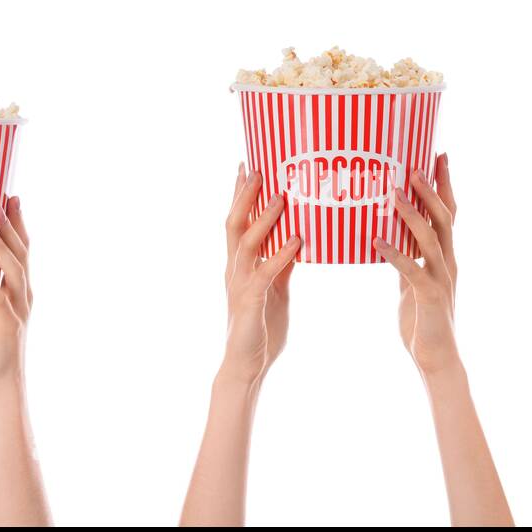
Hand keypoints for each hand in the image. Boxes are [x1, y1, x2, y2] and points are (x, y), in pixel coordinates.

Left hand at [0, 197, 31, 389]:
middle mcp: (24, 292)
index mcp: (20, 286)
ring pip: (14, 270)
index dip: (18, 223)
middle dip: (10, 226)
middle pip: (21, 253)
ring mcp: (19, 307)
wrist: (1, 376)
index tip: (11, 197)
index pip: (23, 248)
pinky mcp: (8, 323)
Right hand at [222, 165, 299, 381]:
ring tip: (281, 197)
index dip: (241, 194)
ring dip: (264, 219)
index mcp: (240, 265)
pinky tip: (297, 241)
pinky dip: (280, 255)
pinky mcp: (251, 303)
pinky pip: (264, 274)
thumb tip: (297, 236)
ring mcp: (240, 286)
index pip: (237, 222)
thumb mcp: (276, 287)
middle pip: (234, 224)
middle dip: (245, 195)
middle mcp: (234, 270)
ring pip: (246, 243)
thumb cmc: (261, 327)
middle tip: (259, 169)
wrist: (247, 365)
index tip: (249, 165)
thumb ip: (282, 262)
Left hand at [373, 153, 459, 372]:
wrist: (436, 358)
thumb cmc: (422, 321)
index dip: (445, 185)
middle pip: (444, 218)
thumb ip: (409, 260)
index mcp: (445, 256)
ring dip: (412, 214)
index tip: (438, 156)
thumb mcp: (415, 283)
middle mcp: (448, 263)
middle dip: (431, 190)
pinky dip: (395, 254)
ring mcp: (442, 279)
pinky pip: (412, 271)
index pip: (448, 213)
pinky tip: (377, 242)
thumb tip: (390, 238)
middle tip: (415, 166)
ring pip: (431, 239)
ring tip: (394, 194)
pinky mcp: (431, 297)